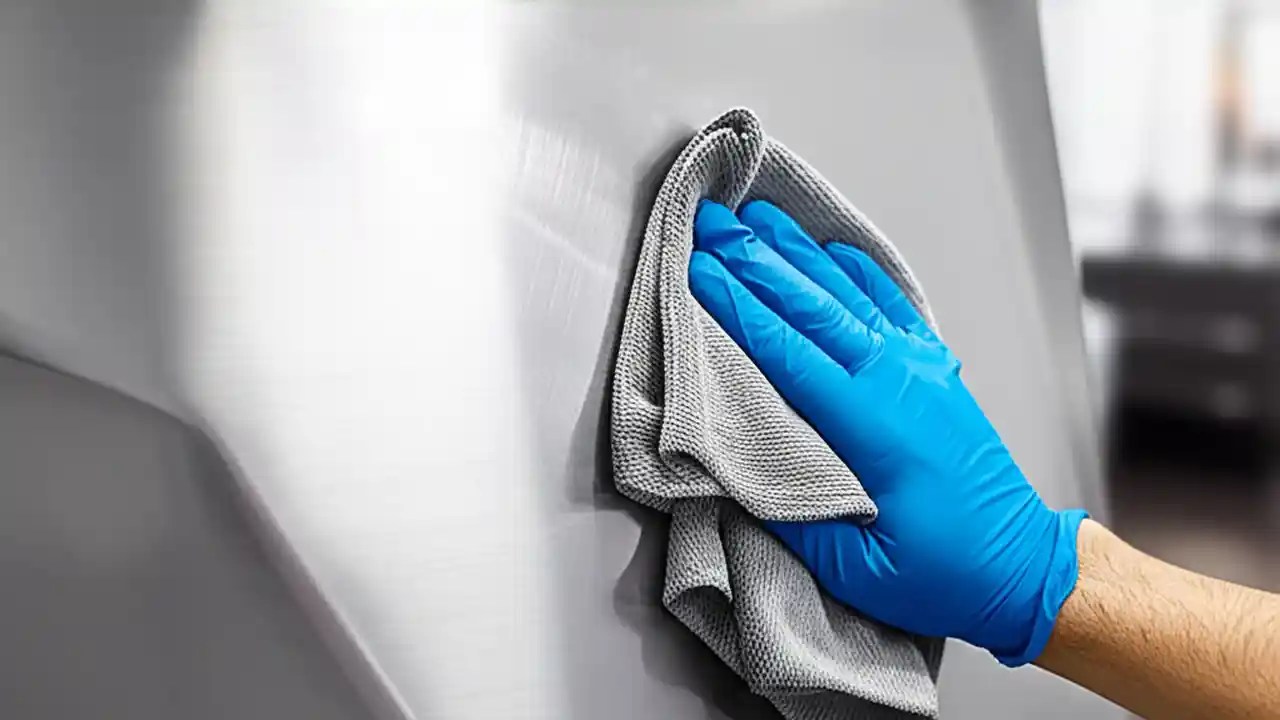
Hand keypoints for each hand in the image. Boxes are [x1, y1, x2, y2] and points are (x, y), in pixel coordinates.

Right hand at [687, 199, 1086, 665]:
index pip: (787, 350)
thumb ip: (795, 517)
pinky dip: (859, 271)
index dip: (737, 306)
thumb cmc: (943, 572)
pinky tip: (832, 249)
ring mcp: (920, 368)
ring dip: (798, 252)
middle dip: (754, 259)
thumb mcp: (858, 570)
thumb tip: (736, 470)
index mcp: (872, 427)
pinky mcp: (934, 370)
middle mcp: (897, 381)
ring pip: (848, 293)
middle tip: (710, 223)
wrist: (1022, 566)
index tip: (697, 268)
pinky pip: (891, 304)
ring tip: (757, 217)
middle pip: (812, 304)